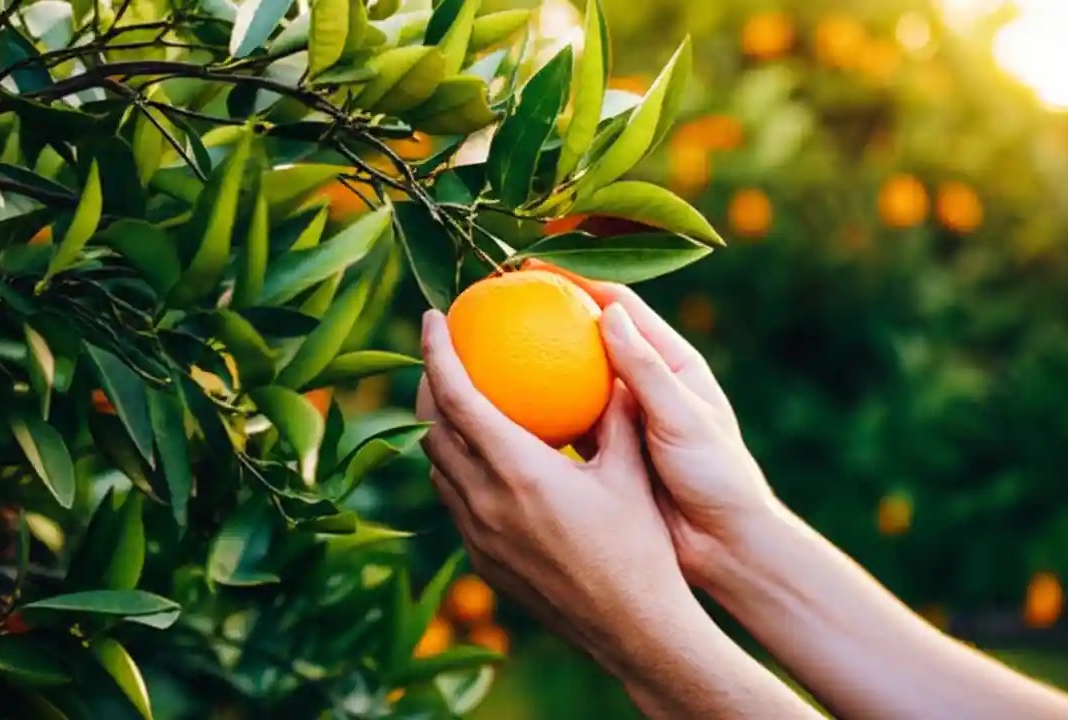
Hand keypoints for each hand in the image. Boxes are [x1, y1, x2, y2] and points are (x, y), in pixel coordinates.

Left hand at [416, 309, 700, 673]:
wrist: (633, 629)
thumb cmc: (639, 546)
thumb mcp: (630, 470)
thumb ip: (614, 413)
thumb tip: (612, 362)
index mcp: (518, 471)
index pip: (458, 397)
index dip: (437, 352)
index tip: (432, 318)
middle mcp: (485, 502)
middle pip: (431, 429)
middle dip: (428, 385)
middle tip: (443, 355)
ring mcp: (478, 537)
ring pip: (436, 469)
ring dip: (438, 431)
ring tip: (459, 405)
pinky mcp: (483, 562)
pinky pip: (454, 504)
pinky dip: (456, 471)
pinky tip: (484, 463)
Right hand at [523, 261, 779, 588]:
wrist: (725, 546)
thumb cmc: (717, 478)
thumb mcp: (684, 419)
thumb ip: (648, 370)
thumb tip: (609, 313)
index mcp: (671, 363)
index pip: (619, 306)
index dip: (578, 280)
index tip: (534, 266)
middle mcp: (643, 384)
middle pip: (588, 338)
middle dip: (548, 318)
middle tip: (501, 303)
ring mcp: (622, 419)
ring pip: (570, 383)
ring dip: (535, 369)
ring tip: (488, 354)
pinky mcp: (607, 453)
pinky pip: (565, 427)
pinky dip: (537, 418)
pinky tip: (500, 416)